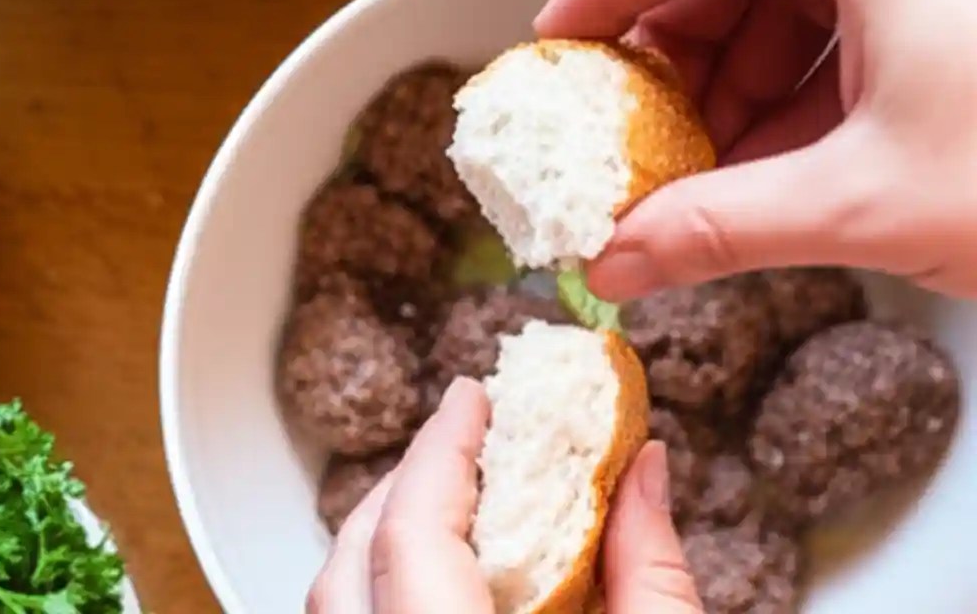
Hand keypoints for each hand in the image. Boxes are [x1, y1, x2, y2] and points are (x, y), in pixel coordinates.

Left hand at [306, 378, 703, 612]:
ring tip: (457, 499)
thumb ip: (651, 573)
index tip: (470, 395)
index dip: (439, 452)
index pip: (412, 536)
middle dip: (405, 486)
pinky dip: (386, 586)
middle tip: (464, 440)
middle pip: (352, 561)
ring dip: (389, 536)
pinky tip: (445, 575)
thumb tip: (643, 465)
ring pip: (337, 599)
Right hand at [536, 0, 976, 301]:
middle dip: (674, 58)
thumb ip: (722, 230)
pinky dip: (792, 101)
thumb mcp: (869, 205)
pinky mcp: (954, 11)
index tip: (561, 48)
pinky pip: (842, 34)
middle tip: (633, 135)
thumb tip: (618, 260)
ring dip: (731, 89)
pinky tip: (768, 174)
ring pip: (787, 1)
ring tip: (700, 174)